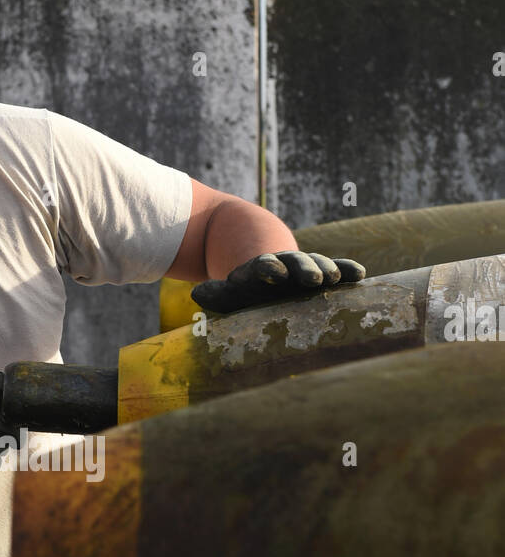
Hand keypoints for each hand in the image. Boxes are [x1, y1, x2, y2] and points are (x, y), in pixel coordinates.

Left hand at [190, 251, 365, 315]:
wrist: (268, 266)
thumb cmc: (247, 289)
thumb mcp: (230, 291)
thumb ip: (216, 293)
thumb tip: (196, 293)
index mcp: (261, 269)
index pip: (263, 266)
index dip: (267, 268)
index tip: (272, 272)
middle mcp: (286, 265)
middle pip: (295, 263)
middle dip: (303, 269)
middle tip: (313, 278)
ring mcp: (306, 268)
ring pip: (317, 264)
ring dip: (327, 269)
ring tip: (334, 278)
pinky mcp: (324, 273)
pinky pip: (338, 270)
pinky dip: (347, 270)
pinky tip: (360, 275)